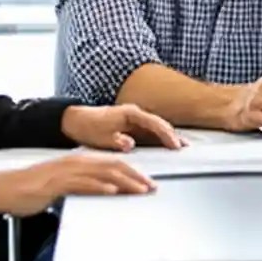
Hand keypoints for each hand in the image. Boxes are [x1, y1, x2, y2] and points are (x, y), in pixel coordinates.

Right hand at [0, 153, 155, 216]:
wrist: (6, 188)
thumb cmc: (32, 189)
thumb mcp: (64, 185)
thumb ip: (84, 186)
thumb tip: (102, 192)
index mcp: (79, 161)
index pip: (112, 163)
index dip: (133, 172)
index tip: (148, 182)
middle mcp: (76, 162)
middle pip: (113, 166)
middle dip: (136, 176)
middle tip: (152, 187)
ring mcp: (67, 171)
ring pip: (103, 173)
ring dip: (125, 182)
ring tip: (140, 190)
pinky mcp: (57, 183)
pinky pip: (83, 183)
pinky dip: (100, 187)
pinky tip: (112, 191)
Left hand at [61, 104, 186, 150]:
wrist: (76, 120)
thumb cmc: (89, 127)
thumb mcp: (102, 137)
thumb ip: (118, 141)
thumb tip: (131, 144)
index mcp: (131, 113)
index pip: (154, 123)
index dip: (166, 135)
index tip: (175, 145)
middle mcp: (135, 114)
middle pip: (159, 124)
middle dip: (173, 135)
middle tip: (185, 147)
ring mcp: (135, 119)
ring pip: (156, 127)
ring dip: (168, 136)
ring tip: (182, 146)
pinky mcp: (132, 126)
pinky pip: (150, 131)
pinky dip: (159, 137)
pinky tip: (166, 144)